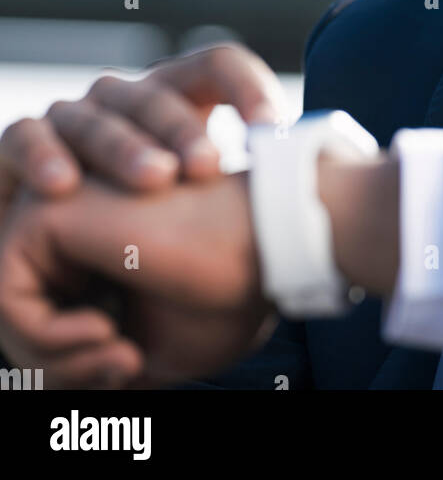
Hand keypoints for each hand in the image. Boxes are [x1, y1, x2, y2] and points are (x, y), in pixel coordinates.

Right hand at [0, 44, 285, 213]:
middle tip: (206, 167)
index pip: (219, 64)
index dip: (248, 89)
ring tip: (153, 180)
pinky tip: (63, 186)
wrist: (67, 239)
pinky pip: (22, 135)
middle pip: (156, 94)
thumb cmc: (152, 218)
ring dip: (121, 146)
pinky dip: (38, 156)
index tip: (273, 131)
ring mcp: (72, 115)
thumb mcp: (202, 197)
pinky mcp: (21, 143)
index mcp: (176, 93)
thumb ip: (252, 180)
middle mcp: (124, 95)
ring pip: (93, 113)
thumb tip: (301, 172)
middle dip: (182, 130)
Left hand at [0, 172, 273, 386]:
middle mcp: (67, 217)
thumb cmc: (223, 291)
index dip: (67, 368)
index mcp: (91, 245)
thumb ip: (86, 361)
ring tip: (117, 354)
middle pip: (14, 316)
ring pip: (2, 308)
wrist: (263, 245)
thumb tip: (38, 390)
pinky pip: (1, 295)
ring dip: (51, 358)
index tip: (126, 371)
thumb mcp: (143, 347)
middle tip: (119, 370)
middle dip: (55, 366)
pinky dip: (45, 339)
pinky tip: (103, 331)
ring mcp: (55, 205)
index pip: (36, 321)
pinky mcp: (47, 210)